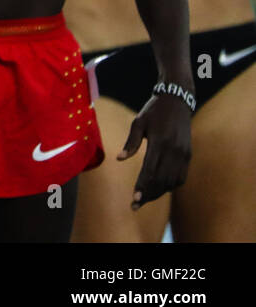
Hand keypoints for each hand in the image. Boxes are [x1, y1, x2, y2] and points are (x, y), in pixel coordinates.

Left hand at [119, 89, 190, 209]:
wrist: (177, 101)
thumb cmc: (153, 111)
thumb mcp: (139, 122)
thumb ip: (130, 142)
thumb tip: (119, 159)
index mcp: (160, 141)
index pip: (150, 170)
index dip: (142, 186)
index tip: (134, 199)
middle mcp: (174, 150)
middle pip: (161, 180)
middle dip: (148, 195)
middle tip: (135, 205)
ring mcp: (184, 153)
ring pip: (172, 181)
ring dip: (159, 192)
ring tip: (144, 199)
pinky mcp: (188, 155)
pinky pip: (181, 177)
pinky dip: (170, 185)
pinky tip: (159, 189)